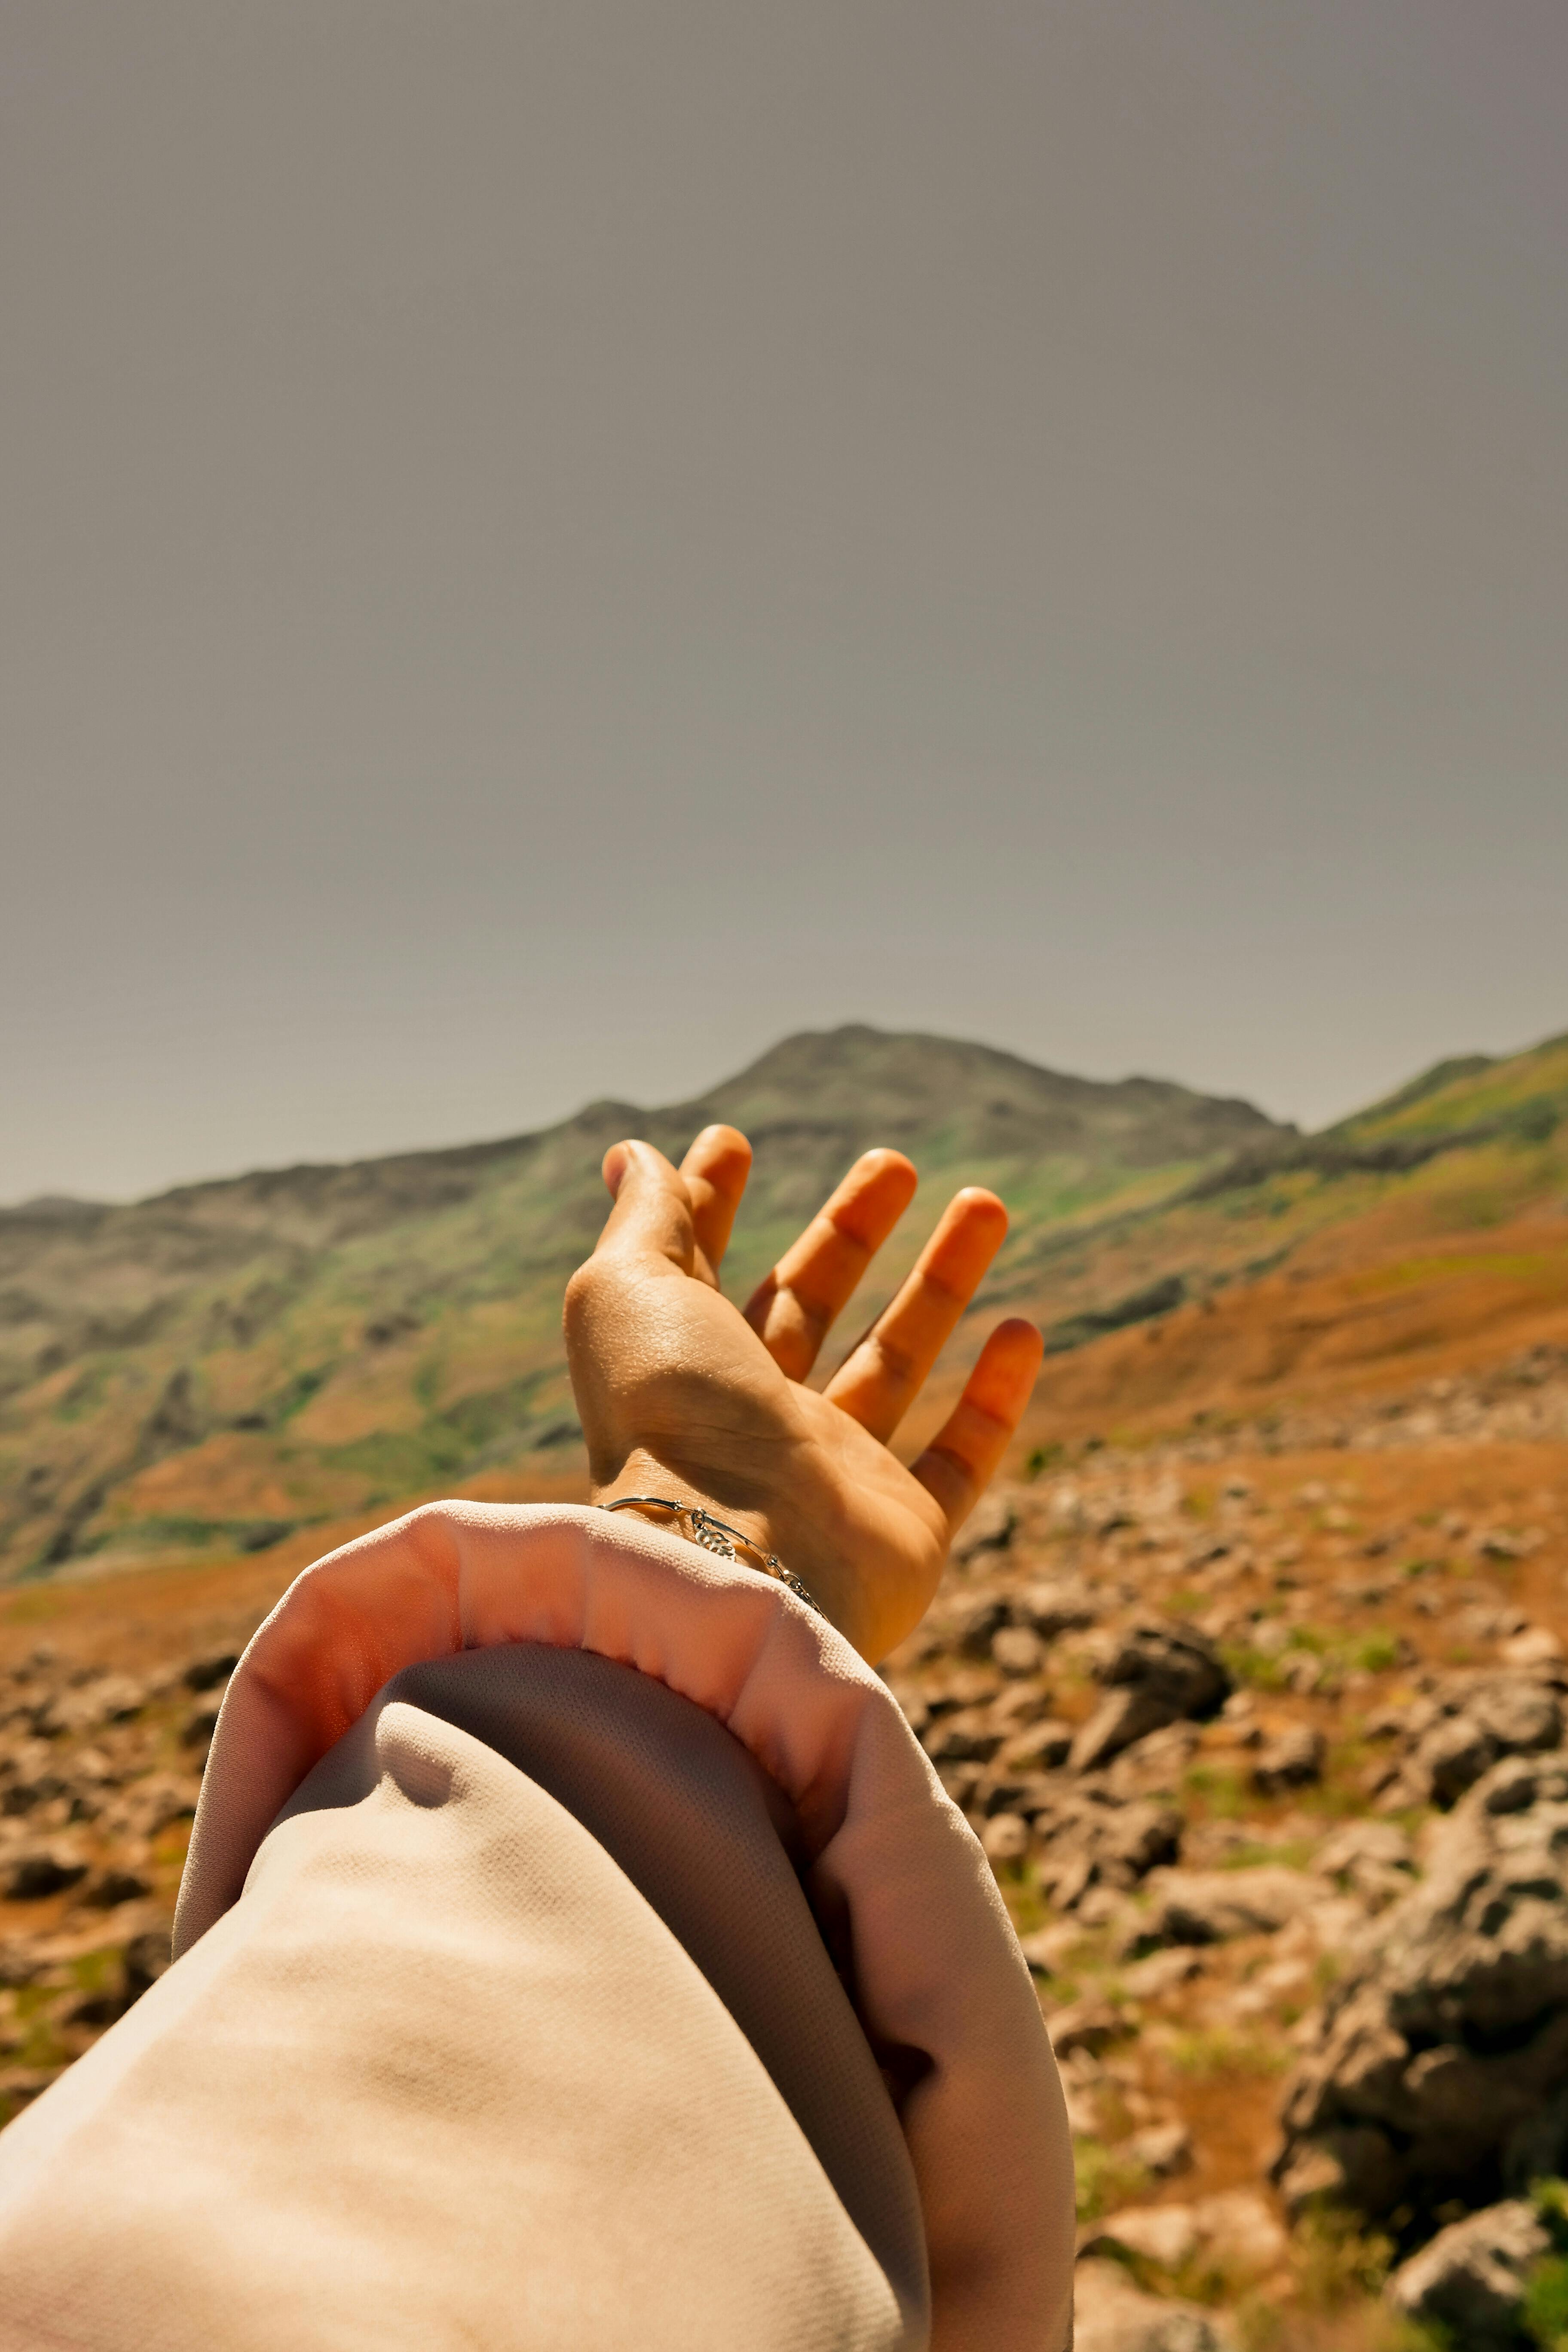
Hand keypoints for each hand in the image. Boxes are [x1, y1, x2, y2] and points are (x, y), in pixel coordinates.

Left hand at [563, 1125, 1042, 1660]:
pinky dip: (995, 1398)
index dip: (708, 1202)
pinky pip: (960, 1460)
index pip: (696, 1268)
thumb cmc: (675, 1420)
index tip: (731, 1140)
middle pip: (806, 1307)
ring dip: (940, 1282)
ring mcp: (830, 1479)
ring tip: (986, 1199)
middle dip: (847, 1230)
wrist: (739, 1561)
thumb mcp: (629, 1292)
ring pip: (895, 1363)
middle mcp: (750, 1422)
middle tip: (893, 1161)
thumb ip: (645, 1220)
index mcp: (679, 1368)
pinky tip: (1025, 1329)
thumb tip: (633, 1153)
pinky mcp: (905, 1531)